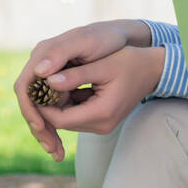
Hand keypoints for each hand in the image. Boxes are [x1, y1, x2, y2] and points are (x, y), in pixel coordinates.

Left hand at [35, 46, 162, 152]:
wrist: (155, 70)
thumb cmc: (131, 63)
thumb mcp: (103, 65)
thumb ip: (76, 75)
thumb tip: (47, 79)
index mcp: (102, 113)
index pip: (60, 118)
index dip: (42, 105)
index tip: (33, 86)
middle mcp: (101, 125)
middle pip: (61, 122)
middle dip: (45, 105)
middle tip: (35, 84)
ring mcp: (102, 125)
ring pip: (66, 119)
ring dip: (55, 103)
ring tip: (47, 82)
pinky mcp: (101, 120)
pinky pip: (76, 115)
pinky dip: (66, 103)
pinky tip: (62, 86)